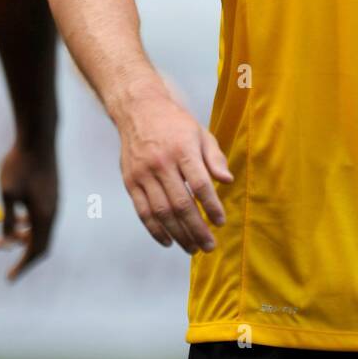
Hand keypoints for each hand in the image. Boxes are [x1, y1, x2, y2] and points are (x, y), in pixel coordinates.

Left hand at [0, 141, 57, 279]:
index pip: (37, 250)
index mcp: (44, 216)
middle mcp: (53, 211)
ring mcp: (54, 201)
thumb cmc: (20, 165)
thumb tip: (6, 240)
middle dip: (22, 253)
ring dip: (25, 237)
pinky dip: (29, 224)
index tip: (10, 278)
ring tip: (5, 237)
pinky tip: (16, 217)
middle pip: (42, 242)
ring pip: (42, 229)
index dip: (23, 266)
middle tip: (2, 254)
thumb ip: (7, 220)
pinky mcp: (51, 192)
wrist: (39, 138)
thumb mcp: (8, 195)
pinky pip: (42, 217)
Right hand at [115, 88, 232, 253]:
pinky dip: (155, 230)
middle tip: (209, 245)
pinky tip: (169, 241)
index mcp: (182, 150)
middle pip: (181, 204)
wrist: (138, 110)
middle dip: (196, 229)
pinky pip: (143, 212)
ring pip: (162, 212)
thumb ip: (215, 158)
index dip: (211, 206)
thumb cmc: (175, 124)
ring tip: (192, 248)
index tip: (220, 222)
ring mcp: (143, 174)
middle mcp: (161, 163)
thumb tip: (227, 181)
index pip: (199, 184)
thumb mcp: (200, 134)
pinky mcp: (130, 182)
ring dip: (179, 234)